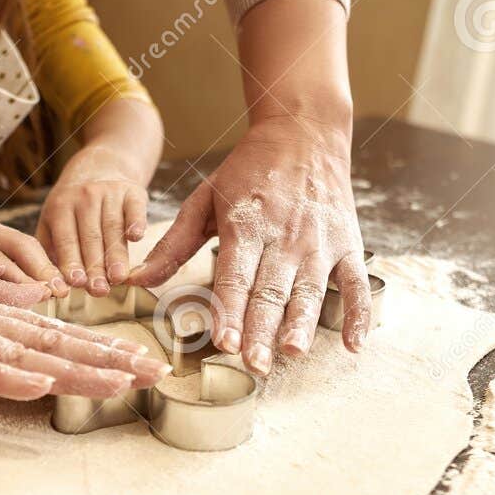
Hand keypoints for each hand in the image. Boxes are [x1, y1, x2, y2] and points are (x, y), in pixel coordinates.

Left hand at [37, 146, 149, 295]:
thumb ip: (50, 250)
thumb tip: (53, 283)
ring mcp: (109, 192)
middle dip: (95, 266)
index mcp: (60, 207)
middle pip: (91, 238)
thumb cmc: (72, 207)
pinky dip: (136, 222)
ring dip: (116, 254)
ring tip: (119, 278)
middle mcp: (83, 197)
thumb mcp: (52, 221)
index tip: (77, 283)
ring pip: (112, 228)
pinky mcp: (131, 191)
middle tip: (99, 290)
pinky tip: (137, 237)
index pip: (67, 240)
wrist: (99, 166)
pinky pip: (134, 208)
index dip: (72, 261)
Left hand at [129, 114, 369, 374]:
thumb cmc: (248, 171)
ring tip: (293, 352)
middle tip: (254, 364)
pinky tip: (353, 346)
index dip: (230, 310)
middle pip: (271, 290)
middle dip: (262, 329)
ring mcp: (319, 242)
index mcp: (245, 226)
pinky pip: (356, 284)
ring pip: (311, 290)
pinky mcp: (347, 243)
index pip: (236, 276)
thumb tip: (134, 281)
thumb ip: (172, 245)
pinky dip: (360, 314)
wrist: (304, 130)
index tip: (224, 342)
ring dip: (303, 323)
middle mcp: (284, 237)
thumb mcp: (204, 200)